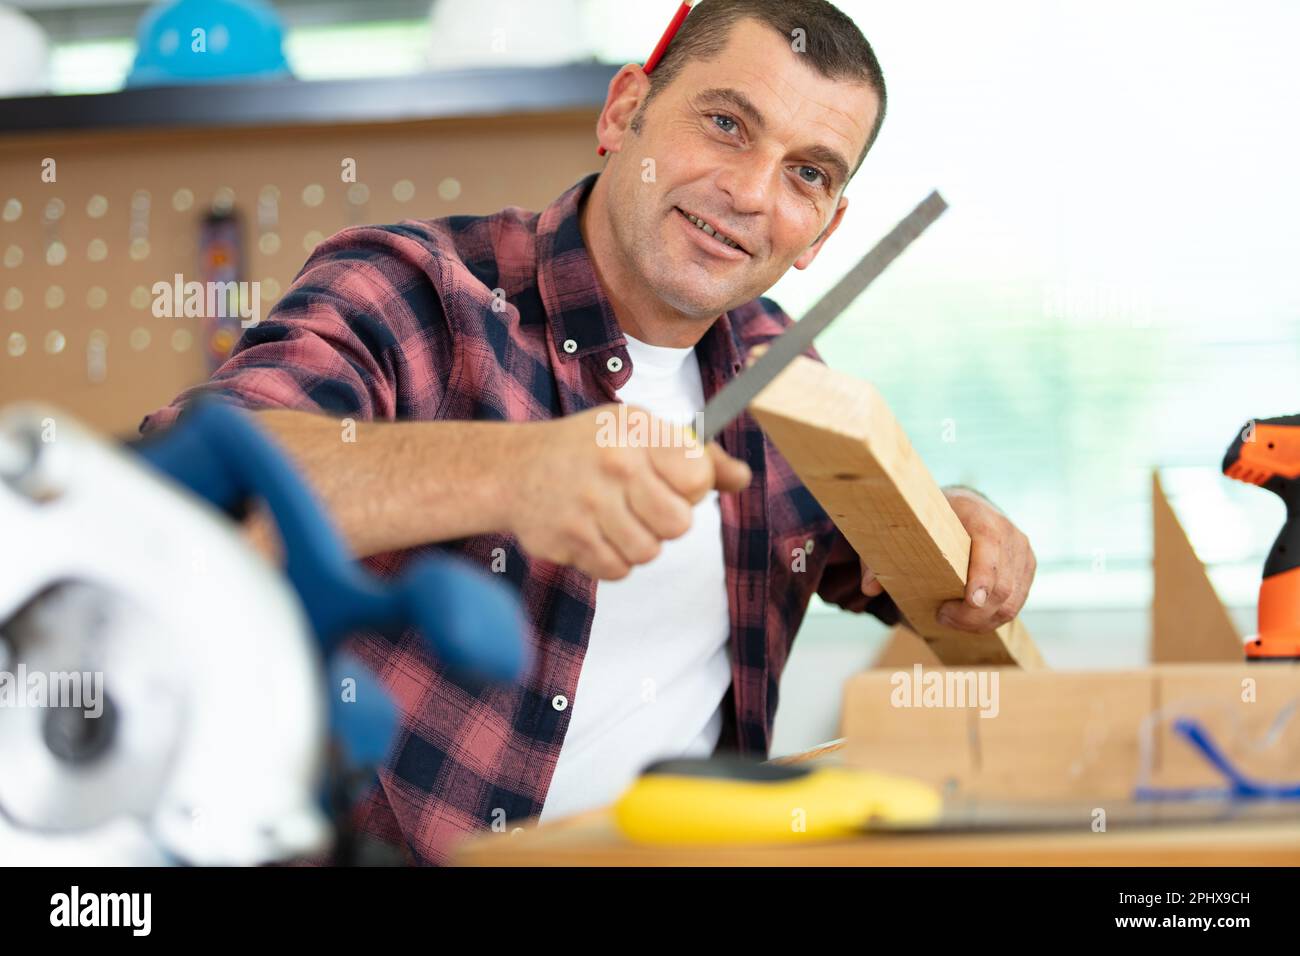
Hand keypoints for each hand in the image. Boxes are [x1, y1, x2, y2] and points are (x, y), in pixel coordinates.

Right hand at [507, 404, 750, 579]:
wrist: (513, 469)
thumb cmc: (586, 449)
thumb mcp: (639, 431)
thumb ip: (696, 455)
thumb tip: (742, 478)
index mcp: (636, 432)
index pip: (698, 477)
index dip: (692, 487)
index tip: (672, 481)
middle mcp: (613, 466)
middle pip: (679, 524)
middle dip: (667, 521)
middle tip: (641, 504)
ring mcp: (588, 506)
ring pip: (649, 553)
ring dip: (637, 542)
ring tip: (614, 518)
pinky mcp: (569, 541)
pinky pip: (617, 570)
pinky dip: (611, 559)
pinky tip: (594, 533)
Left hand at [859, 488, 1035, 632]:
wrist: (965, 507)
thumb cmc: (931, 521)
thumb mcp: (905, 527)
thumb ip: (883, 554)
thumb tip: (869, 587)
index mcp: (979, 515)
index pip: (989, 546)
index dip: (982, 575)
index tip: (969, 600)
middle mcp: (1008, 532)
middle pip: (1002, 585)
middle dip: (971, 612)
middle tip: (941, 616)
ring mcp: (1022, 552)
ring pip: (1011, 601)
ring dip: (980, 620)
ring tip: (950, 619)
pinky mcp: (1027, 569)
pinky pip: (1016, 605)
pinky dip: (992, 619)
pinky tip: (967, 620)